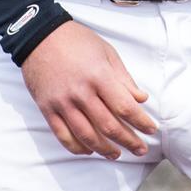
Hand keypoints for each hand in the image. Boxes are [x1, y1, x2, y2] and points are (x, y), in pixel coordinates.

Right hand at [19, 21, 156, 158]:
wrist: (39, 36)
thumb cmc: (77, 41)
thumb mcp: (106, 52)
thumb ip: (124, 78)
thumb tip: (141, 98)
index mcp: (98, 76)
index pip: (125, 107)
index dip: (141, 122)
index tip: (151, 130)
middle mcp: (81, 92)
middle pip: (108, 126)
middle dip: (128, 141)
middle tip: (140, 149)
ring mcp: (62, 103)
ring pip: (86, 136)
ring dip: (104, 149)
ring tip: (116, 155)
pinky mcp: (47, 108)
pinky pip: (63, 135)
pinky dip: (77, 147)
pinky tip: (89, 150)